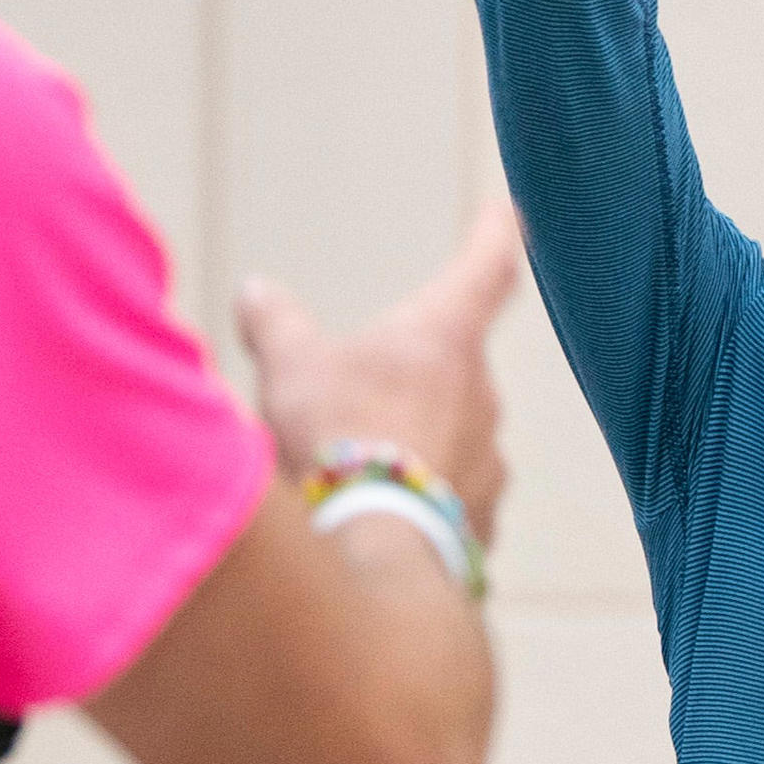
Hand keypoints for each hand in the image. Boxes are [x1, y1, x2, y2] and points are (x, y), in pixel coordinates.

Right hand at [236, 199, 521, 543]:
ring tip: (357, 474)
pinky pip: (452, 505)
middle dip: (411, 381)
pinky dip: (420, 507)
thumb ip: (275, 324)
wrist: (373, 549)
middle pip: (454, 370)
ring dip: (415, 448)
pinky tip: (376, 524)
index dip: (495, 235)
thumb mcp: (290, 368)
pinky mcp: (483, 526)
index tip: (507, 213)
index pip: (487, 267)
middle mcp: (484, 396)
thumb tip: (256, 292)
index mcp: (447, 337)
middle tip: (355, 403)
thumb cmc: (337, 441)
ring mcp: (491, 464)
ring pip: (454, 441)